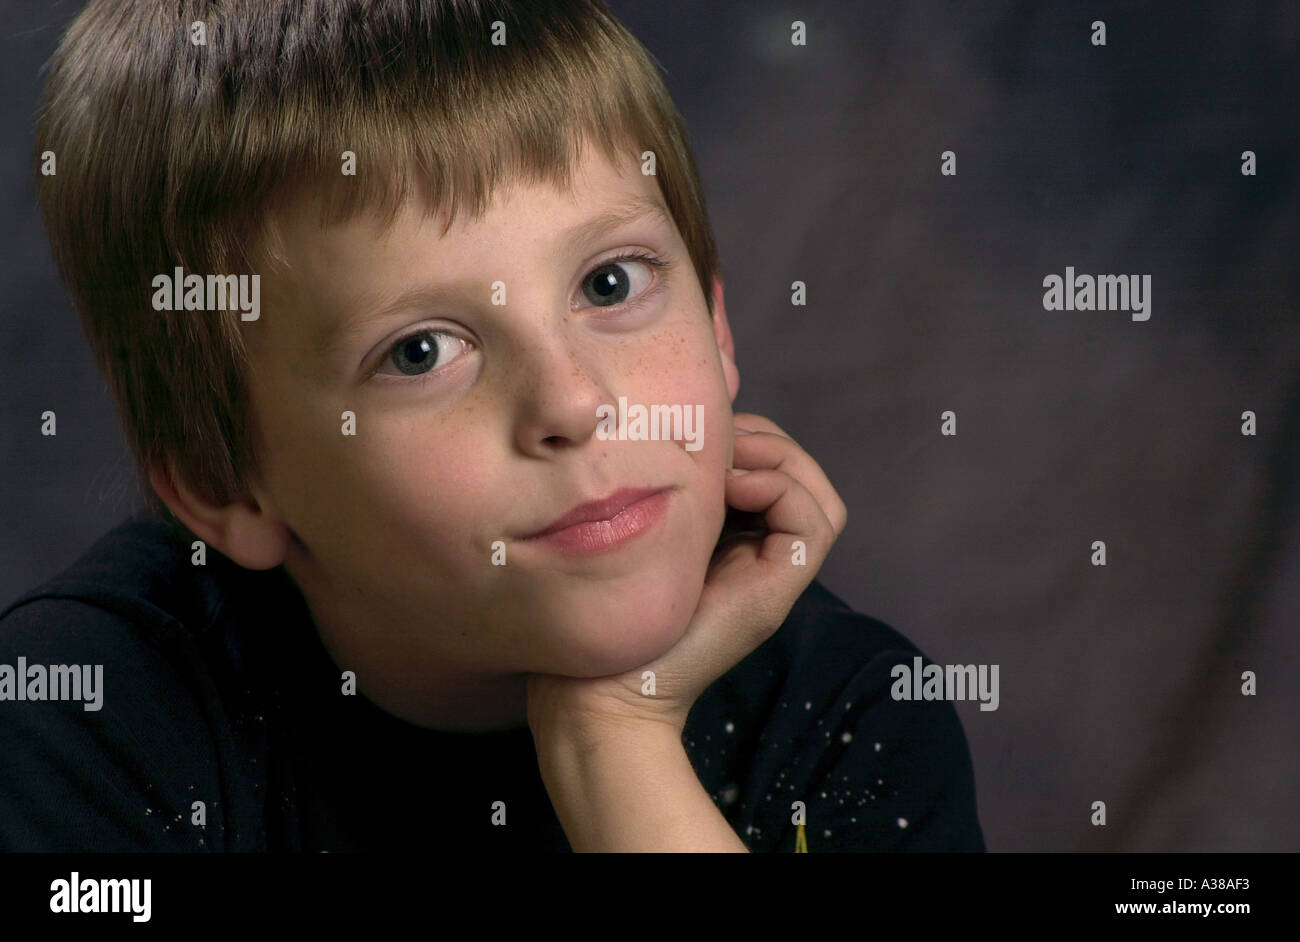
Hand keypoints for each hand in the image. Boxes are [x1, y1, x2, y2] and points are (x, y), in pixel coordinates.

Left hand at [526, 411, 846, 743]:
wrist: (601, 688)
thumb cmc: (607, 612)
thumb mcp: (646, 530)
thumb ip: (670, 494)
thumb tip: (675, 429)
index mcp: (734, 540)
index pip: (774, 469)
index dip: (749, 436)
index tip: (701, 433)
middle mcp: (762, 556)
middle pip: (802, 476)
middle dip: (767, 439)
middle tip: (718, 440)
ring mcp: (774, 576)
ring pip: (819, 496)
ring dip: (780, 460)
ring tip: (727, 463)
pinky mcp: (775, 592)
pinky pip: (814, 521)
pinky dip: (780, 489)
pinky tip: (730, 487)